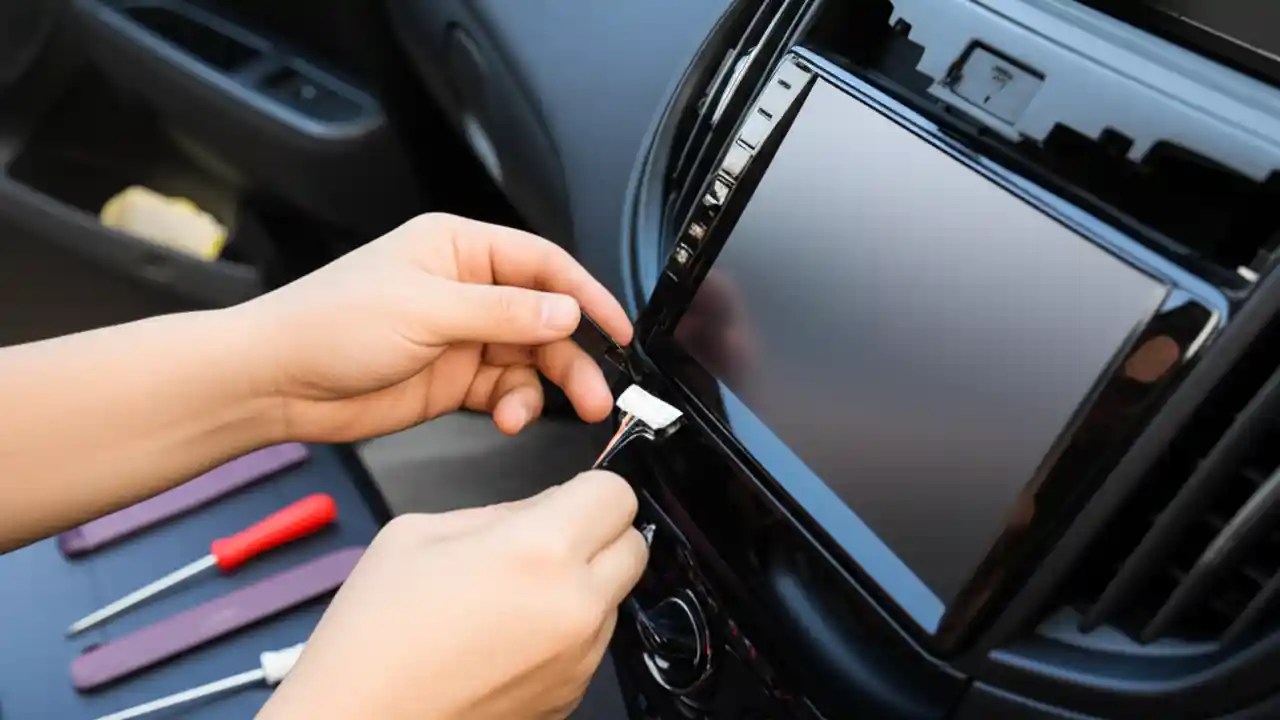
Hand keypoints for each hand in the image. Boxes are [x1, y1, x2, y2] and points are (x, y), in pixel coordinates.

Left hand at [233, 214, 632, 441]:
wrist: (277, 382)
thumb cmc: (330, 324)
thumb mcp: (425, 310)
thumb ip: (502, 313)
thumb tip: (566, 312)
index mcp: (459, 250)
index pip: (542, 265)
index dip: (585, 294)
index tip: (617, 328)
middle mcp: (465, 290)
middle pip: (543, 319)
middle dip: (572, 356)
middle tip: (596, 393)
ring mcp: (460, 337)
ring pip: (528, 360)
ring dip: (545, 388)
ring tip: (555, 415)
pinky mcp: (452, 380)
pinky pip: (503, 391)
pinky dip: (513, 406)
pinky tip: (506, 418)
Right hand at [259, 471, 647, 719]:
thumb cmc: (375, 636)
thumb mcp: (421, 532)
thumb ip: (501, 512)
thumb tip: (546, 507)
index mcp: (540, 552)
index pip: (616, 493)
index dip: (590, 488)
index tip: (570, 495)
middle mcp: (574, 607)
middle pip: (634, 545)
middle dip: (598, 533)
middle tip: (547, 540)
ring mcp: (578, 658)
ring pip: (614, 597)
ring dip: (583, 585)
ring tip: (513, 595)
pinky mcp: (571, 695)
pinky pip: (590, 643)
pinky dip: (566, 630)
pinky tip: (509, 634)